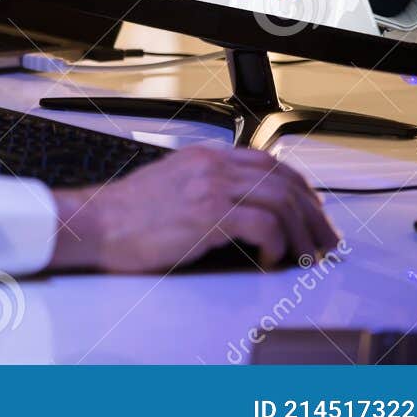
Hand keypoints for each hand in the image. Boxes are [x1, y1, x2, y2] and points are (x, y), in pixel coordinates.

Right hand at [49, 146, 339, 271]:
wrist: (94, 223)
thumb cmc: (124, 215)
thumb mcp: (169, 186)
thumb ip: (203, 187)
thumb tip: (237, 208)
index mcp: (203, 157)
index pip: (268, 163)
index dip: (300, 188)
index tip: (311, 212)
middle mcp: (211, 166)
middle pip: (284, 180)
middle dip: (313, 213)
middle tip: (323, 240)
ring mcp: (210, 187)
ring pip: (281, 200)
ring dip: (303, 233)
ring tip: (306, 256)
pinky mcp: (207, 215)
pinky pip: (264, 224)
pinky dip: (279, 244)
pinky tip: (272, 259)